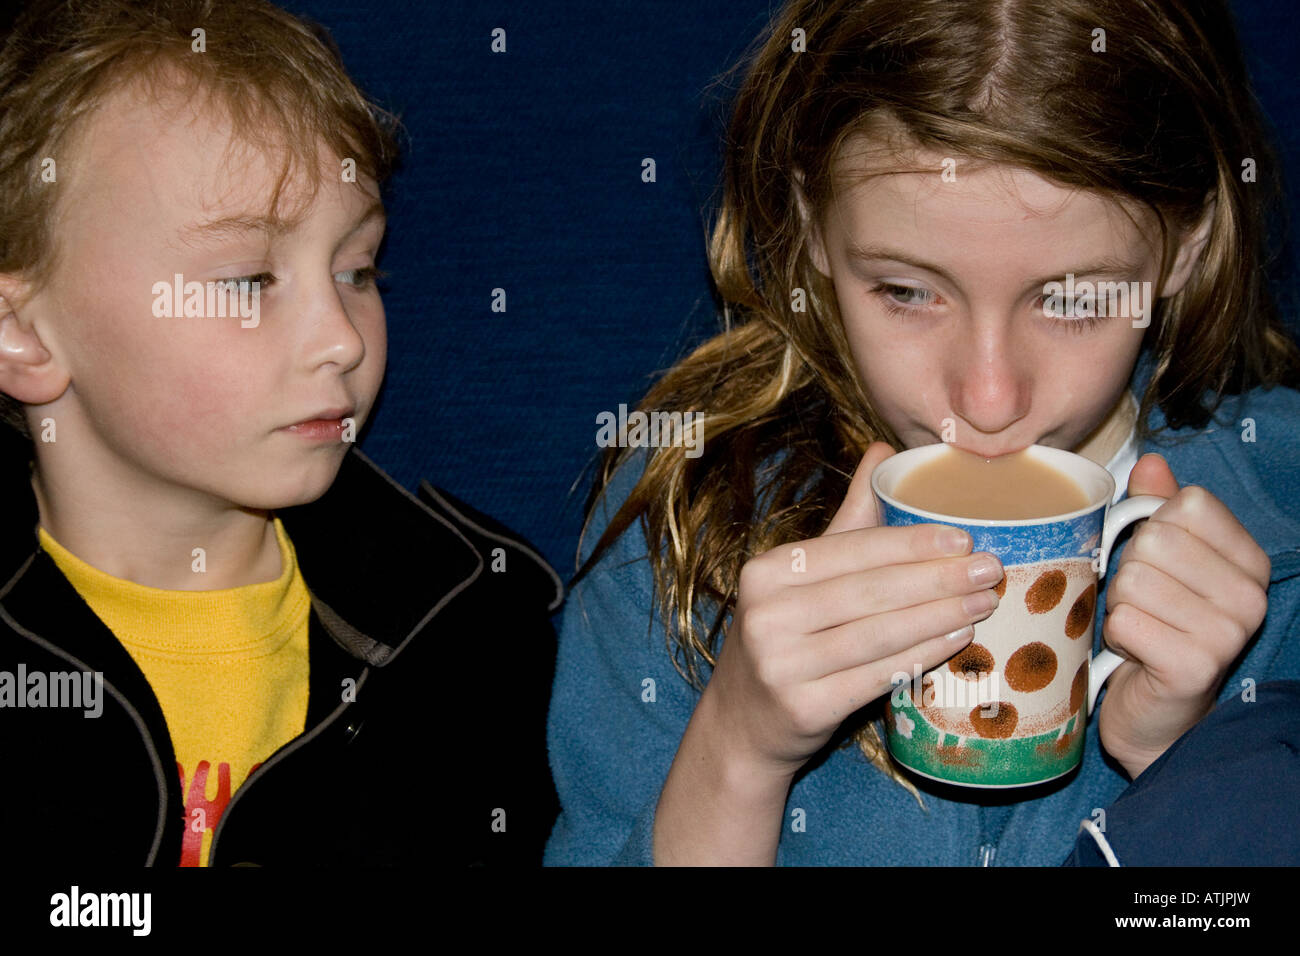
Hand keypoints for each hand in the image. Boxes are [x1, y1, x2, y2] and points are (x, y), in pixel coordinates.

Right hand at [701, 442, 1004, 777]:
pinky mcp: (801, 708)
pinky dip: (922, 656)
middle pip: (869, 591)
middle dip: (937, 579)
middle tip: (991, 569)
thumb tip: (884, 450)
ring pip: (877, 634)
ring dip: (939, 616)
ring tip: (985, 602)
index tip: (964, 539)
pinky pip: (876, 676)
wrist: (742, 721)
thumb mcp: (801, 577)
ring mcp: (780, 665)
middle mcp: (766, 615)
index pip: (850, 551)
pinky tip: (958, 641)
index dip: (911, 544)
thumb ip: (847, 520)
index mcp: (765, 572)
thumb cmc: (784, 637)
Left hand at [1098, 453, 1269, 778]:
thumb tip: (1150, 463)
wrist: (1154, 714)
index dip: (1150, 532)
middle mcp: (1250, 595)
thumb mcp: (1157, 562)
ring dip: (1120, 606)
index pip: (1185, 504)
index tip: (1157, 569)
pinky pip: (1124, 621)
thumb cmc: (1153, 628)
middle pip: (1154, 540)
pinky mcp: (1195, 666)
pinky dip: (1116, 635)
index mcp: (1248, 560)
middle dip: (1128, 572)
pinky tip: (1135, 653)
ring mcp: (1228, 633)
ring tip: (1138, 629)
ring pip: (1132, 580)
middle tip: (1141, 606)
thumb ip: (1157, 509)